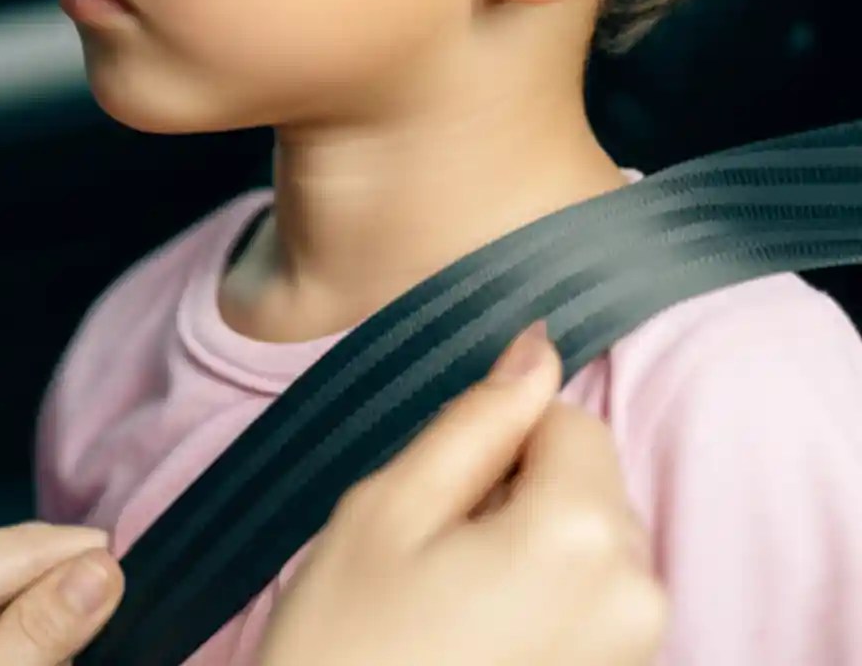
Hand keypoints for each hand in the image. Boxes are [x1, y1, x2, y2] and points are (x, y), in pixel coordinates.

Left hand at [0, 523, 124, 665]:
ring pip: (0, 609)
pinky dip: (5, 659)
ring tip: (55, 663)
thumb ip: (36, 636)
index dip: (93, 572)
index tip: (142, 607)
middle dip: (60, 616)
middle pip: (16, 575)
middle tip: (92, 655)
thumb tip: (103, 569)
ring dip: (36, 645)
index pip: (29, 545)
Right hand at [260, 324, 665, 665]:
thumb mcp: (386, 512)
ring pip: (591, 539)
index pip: (568, 419)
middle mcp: (638, 594)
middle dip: (518, 493)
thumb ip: (473, 420)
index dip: (497, 440)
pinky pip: (596, 600)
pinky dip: (546, 598)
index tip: (440, 495)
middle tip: (433, 554)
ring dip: (531, 546)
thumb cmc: (345, 648)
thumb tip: (533, 347)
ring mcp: (636, 651)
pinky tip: (477, 636)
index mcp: (580, 536)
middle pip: (587, 481)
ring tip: (450, 602)